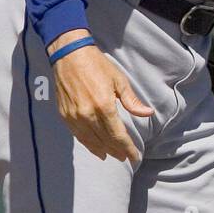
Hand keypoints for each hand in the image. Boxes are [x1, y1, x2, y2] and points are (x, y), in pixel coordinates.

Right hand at [48, 30, 153, 162]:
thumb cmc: (97, 65)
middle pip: (105, 141)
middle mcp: (88, 115)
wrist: (69, 55)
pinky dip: (88, 144)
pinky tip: (96, 149)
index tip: (135, 157)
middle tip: (126, 157)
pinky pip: (78, 136)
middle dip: (117, 151)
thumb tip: (148, 113)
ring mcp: (74, 117)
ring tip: (113, 156)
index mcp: (104, 106)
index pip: (118, 136)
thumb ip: (132, 101)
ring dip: (103, 150)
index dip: (128, 149)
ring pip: (91, 141)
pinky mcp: (65, 115)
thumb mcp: (119, 81)